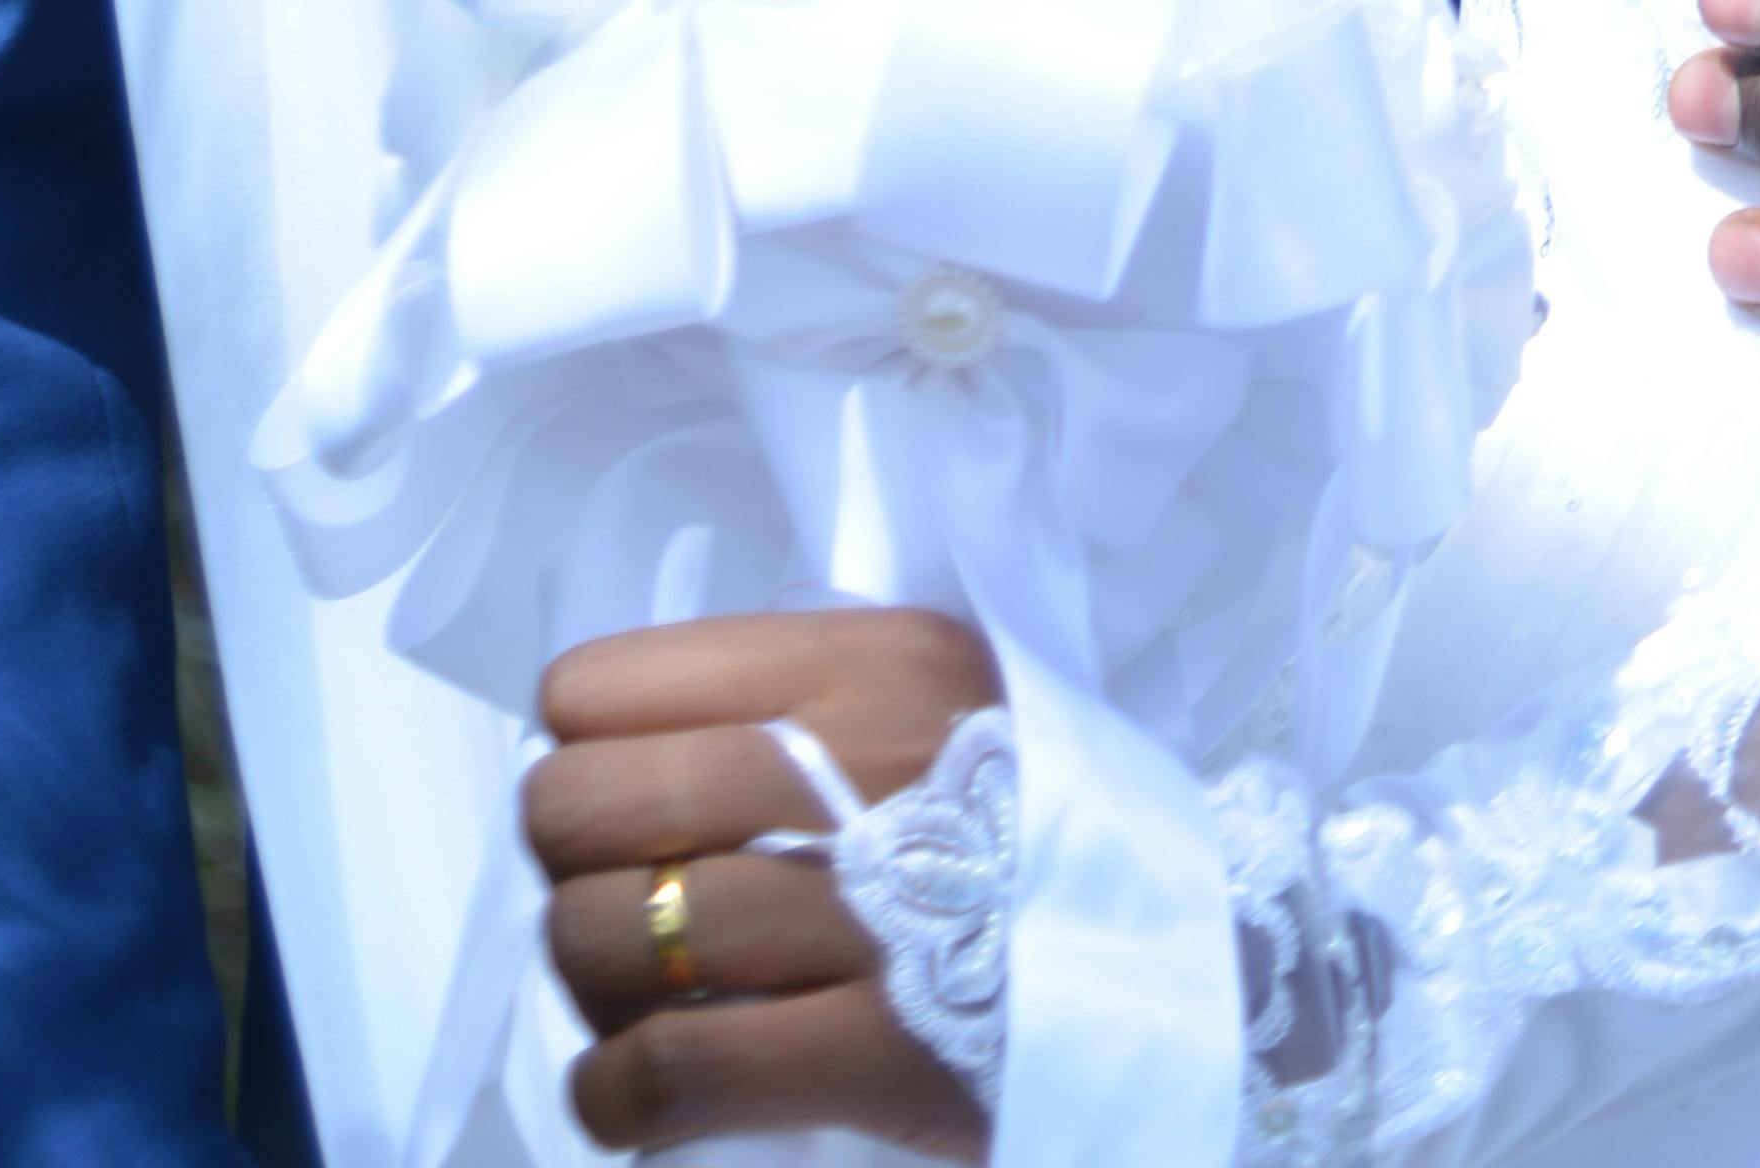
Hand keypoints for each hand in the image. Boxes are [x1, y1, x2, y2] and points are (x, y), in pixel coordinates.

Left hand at [525, 603, 997, 1153]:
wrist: (1190, 944)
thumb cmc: (1029, 808)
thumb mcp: (930, 688)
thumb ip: (789, 693)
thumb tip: (612, 744)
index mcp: (858, 663)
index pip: (600, 690)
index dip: (578, 753)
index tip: (617, 801)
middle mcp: (851, 770)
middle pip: (580, 810)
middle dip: (569, 869)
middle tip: (621, 902)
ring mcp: (863, 917)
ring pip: (609, 938)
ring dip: (591, 985)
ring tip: (634, 999)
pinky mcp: (875, 1054)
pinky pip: (671, 1071)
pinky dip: (615, 1094)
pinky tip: (628, 1095)